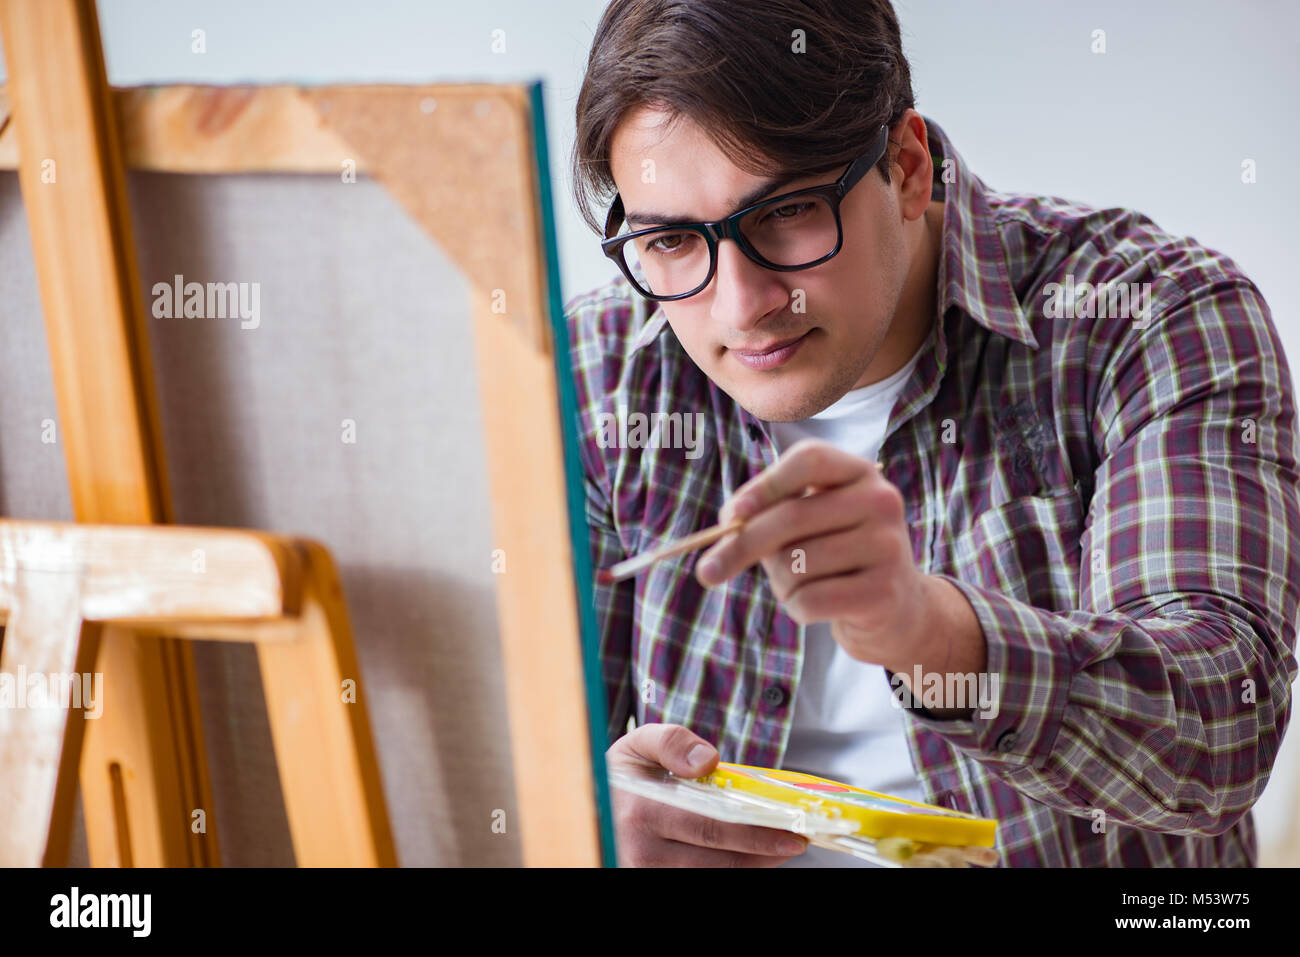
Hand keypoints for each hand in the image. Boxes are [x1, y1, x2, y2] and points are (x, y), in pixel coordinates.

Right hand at [607, 723, 808, 866]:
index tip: (793, 833)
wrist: (586, 806)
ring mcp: (644, 874)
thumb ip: (670, 741)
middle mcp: (641, 854)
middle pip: (719, 862)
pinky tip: (747, 858)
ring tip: (776, 849)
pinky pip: (697, 881)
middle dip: (763, 854)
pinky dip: (728, 870)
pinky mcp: (648, 882)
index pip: (712, 829)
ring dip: (750, 866)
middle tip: (796, 842)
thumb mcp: (637, 744)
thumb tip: (707, 761)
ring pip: (712, 877)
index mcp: (641, 813)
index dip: (757, 835)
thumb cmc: (618, 775)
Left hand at [694, 439, 980, 682]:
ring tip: (803, 584)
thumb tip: (726, 528)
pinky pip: (810, 600)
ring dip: (780, 584)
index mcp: (858, 472)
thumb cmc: (835, 557)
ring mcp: (888, 546)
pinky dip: (797, 609)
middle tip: (706, 572)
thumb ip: (767, 517)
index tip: (731, 514)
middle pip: (792, 517)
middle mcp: (881, 501)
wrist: (897, 608)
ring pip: (795, 565)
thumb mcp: (806, 526)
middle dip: (740, 547)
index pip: (809, 461)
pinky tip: (819, 606)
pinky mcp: (884, 591)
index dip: (766, 484)